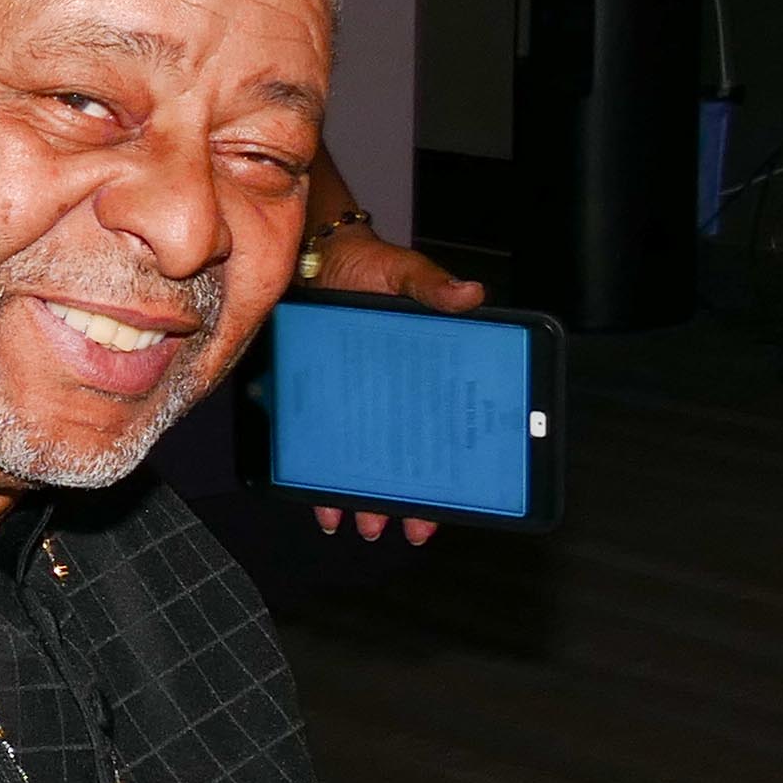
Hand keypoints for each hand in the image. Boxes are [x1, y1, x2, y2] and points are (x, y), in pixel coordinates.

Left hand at [298, 218, 483, 545]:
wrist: (312, 255)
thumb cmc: (364, 265)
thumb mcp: (400, 271)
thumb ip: (430, 285)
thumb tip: (470, 293)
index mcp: (420, 372)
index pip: (441, 429)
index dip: (447, 470)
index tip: (445, 502)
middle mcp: (391, 393)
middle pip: (404, 456)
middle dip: (404, 498)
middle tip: (402, 526)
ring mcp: (354, 400)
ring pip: (365, 460)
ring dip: (366, 497)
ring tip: (363, 526)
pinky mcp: (320, 399)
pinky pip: (323, 445)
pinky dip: (324, 477)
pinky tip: (324, 505)